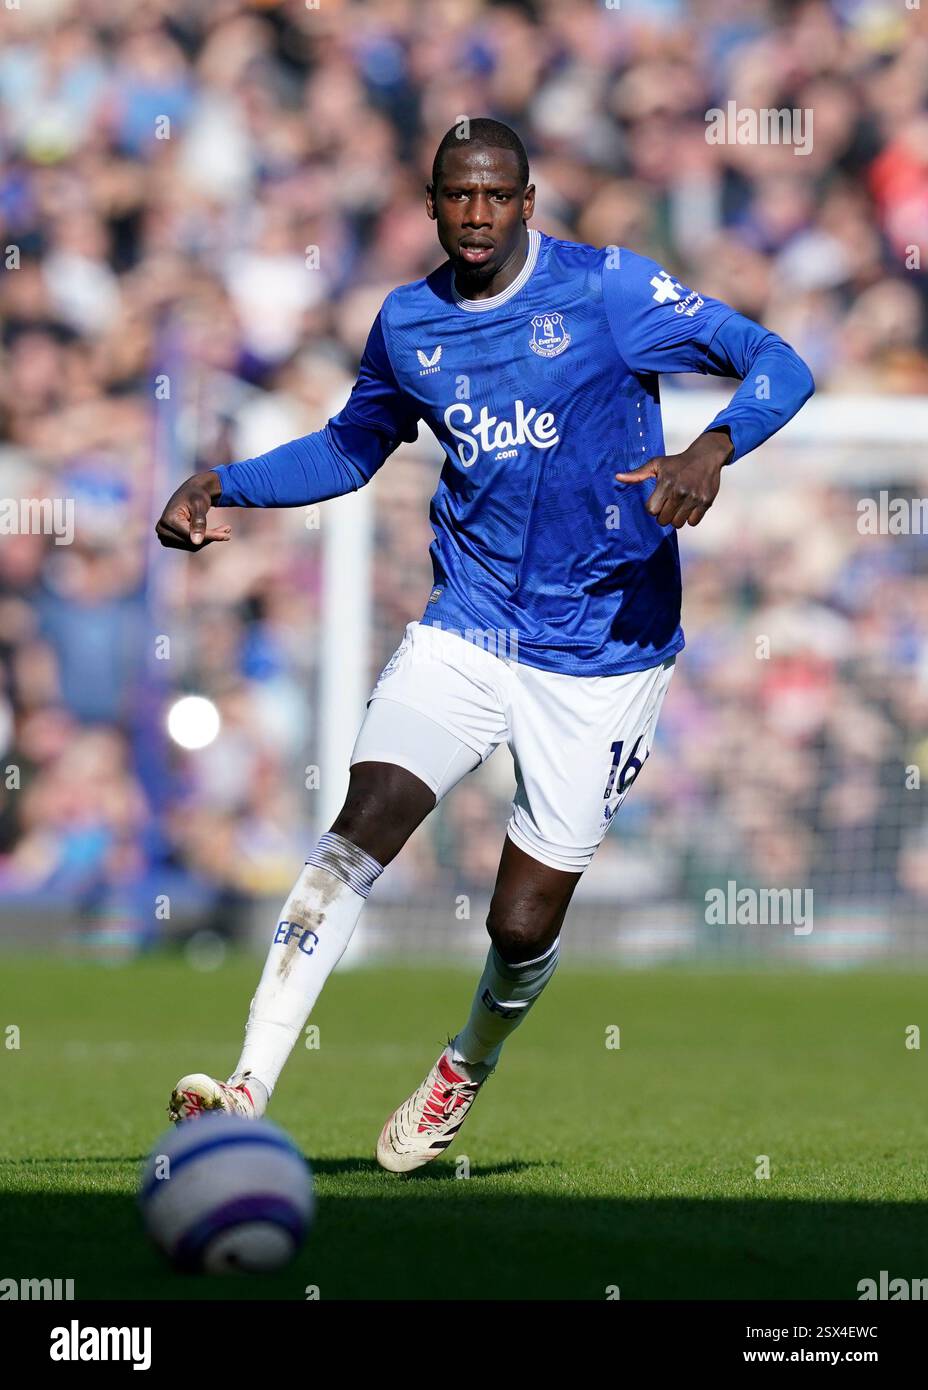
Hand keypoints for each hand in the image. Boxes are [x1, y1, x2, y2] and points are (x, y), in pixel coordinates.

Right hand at [155, 471, 230, 550]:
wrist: (190, 492)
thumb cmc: (196, 495)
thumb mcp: (199, 505)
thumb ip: (198, 522)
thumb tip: (196, 542)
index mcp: (168, 520)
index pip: (191, 535)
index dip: (210, 536)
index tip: (227, 535)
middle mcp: (162, 529)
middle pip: (191, 542)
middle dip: (210, 537)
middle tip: (228, 529)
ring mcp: (164, 536)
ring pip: (192, 545)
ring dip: (209, 538)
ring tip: (225, 530)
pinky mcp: (170, 540)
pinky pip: (191, 545)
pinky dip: (204, 539)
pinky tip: (215, 532)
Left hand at [614, 429, 732, 528]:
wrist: (705, 456)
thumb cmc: (678, 462)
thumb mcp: (656, 464)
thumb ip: (637, 474)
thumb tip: (618, 477)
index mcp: (665, 483)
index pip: (652, 510)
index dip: (653, 507)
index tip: (659, 500)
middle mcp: (680, 491)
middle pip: (663, 520)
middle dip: (663, 515)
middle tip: (668, 504)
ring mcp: (694, 498)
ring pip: (678, 524)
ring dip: (676, 518)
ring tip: (678, 506)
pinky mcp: (706, 502)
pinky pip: (693, 522)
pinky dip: (690, 518)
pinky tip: (689, 507)